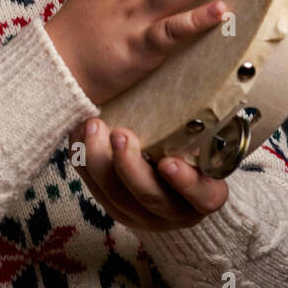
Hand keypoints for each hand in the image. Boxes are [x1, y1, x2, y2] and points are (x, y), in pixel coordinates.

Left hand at [67, 115, 228, 231]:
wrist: (173, 171)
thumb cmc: (195, 145)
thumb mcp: (208, 137)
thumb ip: (204, 124)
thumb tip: (209, 73)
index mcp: (206, 195)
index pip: (203, 196)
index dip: (185, 182)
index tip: (168, 162)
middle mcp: (175, 212)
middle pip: (150, 197)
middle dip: (130, 166)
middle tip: (120, 133)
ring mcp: (141, 215)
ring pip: (115, 196)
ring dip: (99, 162)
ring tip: (92, 127)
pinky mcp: (114, 208)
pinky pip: (94, 189)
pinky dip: (83, 161)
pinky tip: (78, 134)